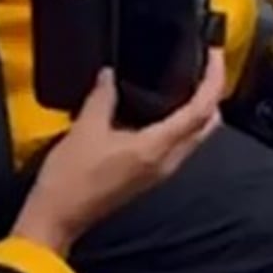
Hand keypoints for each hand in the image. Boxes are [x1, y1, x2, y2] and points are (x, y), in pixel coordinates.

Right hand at [9, 50, 225, 255]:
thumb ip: (102, 96)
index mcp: (157, 147)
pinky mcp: (151, 175)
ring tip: (190, 81)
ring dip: (200, 108)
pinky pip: (181, 145)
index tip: (215, 55)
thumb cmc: (70, 180)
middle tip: (208, 65)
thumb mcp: (85, 128)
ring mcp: (162, 171)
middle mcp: (168, 161)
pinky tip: (166, 109)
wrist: (57, 217)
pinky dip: (184, 123)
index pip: (202, 109)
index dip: (214, 79)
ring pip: (198, 135)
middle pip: (209, 123)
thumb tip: (109, 75)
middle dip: (214, 92)